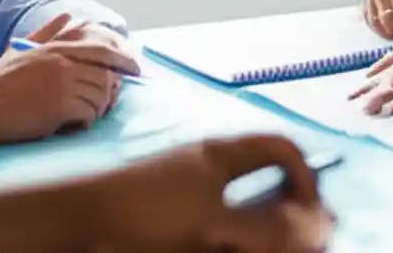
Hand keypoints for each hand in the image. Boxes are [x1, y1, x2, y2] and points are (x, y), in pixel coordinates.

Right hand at [0, 14, 141, 145]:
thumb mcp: (21, 50)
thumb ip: (47, 34)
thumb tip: (67, 17)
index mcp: (56, 47)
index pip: (102, 47)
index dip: (123, 59)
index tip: (136, 70)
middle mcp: (63, 60)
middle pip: (106, 74)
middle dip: (110, 92)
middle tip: (104, 106)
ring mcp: (62, 81)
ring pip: (100, 95)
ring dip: (95, 110)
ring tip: (80, 119)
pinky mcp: (59, 105)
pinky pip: (89, 114)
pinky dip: (84, 123)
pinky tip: (70, 127)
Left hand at [81, 135, 333, 252]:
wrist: (73, 227)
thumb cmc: (146, 215)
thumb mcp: (214, 225)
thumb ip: (268, 227)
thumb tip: (319, 228)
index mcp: (222, 154)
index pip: (282, 148)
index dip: (306, 176)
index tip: (311, 214)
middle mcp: (208, 166)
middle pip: (265, 181)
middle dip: (283, 213)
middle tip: (292, 241)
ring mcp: (187, 190)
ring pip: (240, 209)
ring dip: (253, 232)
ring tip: (244, 245)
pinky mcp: (170, 216)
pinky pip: (213, 222)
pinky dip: (225, 237)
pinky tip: (221, 244)